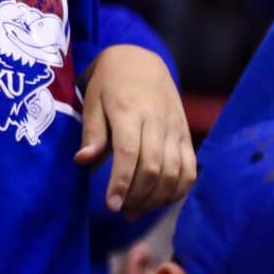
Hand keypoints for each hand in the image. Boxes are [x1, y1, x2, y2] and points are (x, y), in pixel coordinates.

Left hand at [77, 44, 195, 214]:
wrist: (143, 63)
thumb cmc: (110, 84)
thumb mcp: (93, 102)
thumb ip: (92, 133)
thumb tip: (83, 162)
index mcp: (130, 111)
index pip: (129, 154)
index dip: (121, 183)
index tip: (111, 205)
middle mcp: (158, 122)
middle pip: (154, 167)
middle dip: (138, 196)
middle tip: (121, 210)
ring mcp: (177, 130)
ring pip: (175, 172)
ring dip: (157, 197)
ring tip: (137, 209)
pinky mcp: (187, 137)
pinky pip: (190, 169)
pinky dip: (178, 190)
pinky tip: (160, 200)